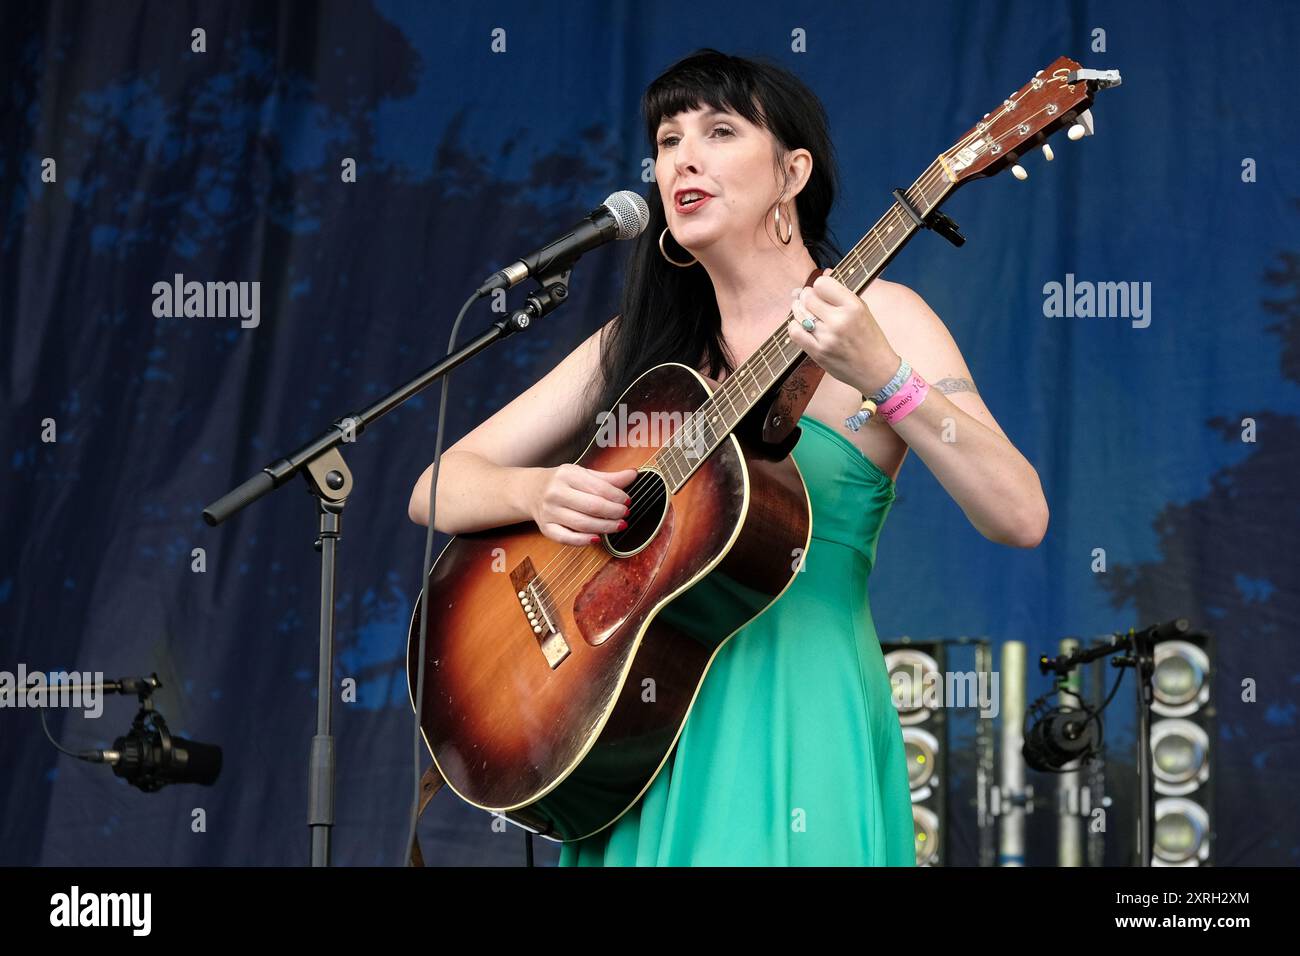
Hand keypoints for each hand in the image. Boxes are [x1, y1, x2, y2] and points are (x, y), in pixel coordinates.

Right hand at [528, 464, 638, 546]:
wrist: (532, 490)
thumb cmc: (563, 482)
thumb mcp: (584, 474)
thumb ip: (609, 478)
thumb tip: (633, 474)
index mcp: (567, 474)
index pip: (599, 488)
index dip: (617, 497)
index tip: (627, 501)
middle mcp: (556, 492)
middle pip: (592, 507)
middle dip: (614, 513)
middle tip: (625, 515)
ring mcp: (549, 511)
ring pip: (582, 524)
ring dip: (605, 527)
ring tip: (618, 526)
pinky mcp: (546, 528)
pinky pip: (567, 538)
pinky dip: (583, 541)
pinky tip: (597, 538)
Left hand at [786, 268, 900, 394]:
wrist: (876, 370)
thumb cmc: (870, 338)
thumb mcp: (863, 310)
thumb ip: (841, 292)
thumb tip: (823, 272)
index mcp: (854, 306)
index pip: (822, 284)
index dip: (818, 285)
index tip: (820, 291)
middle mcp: (840, 320)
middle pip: (808, 297)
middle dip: (805, 296)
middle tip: (807, 300)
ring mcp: (827, 337)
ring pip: (799, 313)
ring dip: (798, 309)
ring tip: (803, 310)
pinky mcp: (818, 352)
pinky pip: (794, 332)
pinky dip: (794, 325)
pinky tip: (801, 326)